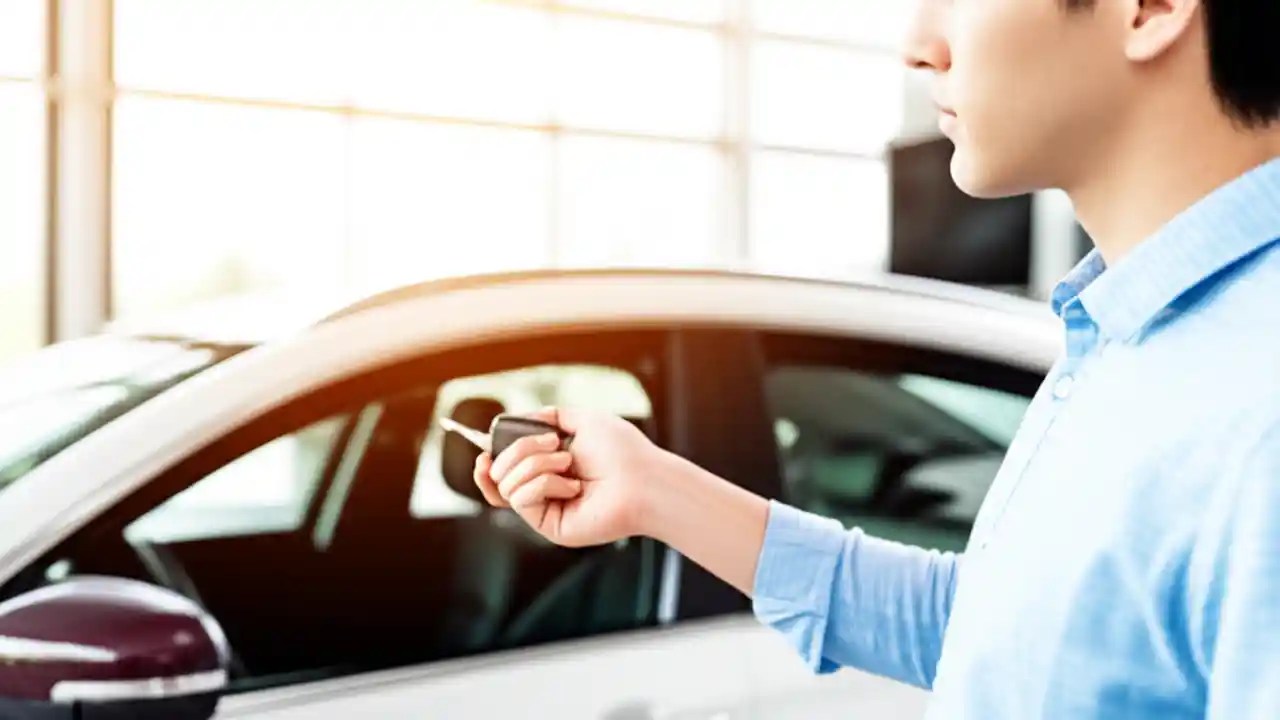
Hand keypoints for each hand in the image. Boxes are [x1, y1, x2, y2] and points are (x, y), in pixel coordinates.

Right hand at [473, 407, 668, 547]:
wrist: (644, 480)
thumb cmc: (622, 450)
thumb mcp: (583, 419)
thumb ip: (549, 416)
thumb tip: (519, 420)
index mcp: (550, 466)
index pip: (504, 468)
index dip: (489, 460)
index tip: (485, 447)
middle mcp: (545, 489)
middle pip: (499, 472)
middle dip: (520, 450)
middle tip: (553, 444)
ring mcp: (546, 509)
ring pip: (507, 484)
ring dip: (535, 464)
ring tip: (569, 463)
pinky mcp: (550, 526)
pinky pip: (522, 499)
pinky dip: (543, 483)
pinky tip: (572, 486)